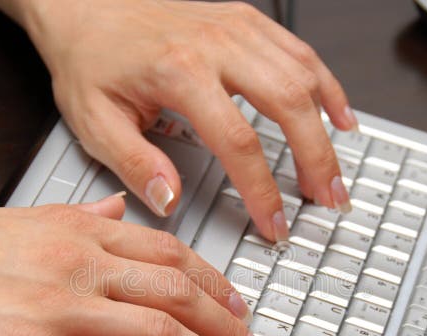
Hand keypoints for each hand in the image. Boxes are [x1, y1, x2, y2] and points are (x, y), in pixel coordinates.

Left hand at [0, 0, 356, 240]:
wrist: (85, 7)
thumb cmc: (90, 60)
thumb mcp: (94, 121)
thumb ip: (134, 163)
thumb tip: (170, 200)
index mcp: (179, 72)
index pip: (238, 141)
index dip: (262, 190)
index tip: (273, 223)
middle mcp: (216, 45)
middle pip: (288, 104)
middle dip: (315, 160)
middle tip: (327, 200)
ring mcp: (235, 28)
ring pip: (302, 76)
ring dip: (327, 129)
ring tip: (335, 173)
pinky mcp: (244, 22)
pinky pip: (300, 51)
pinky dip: (327, 85)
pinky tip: (341, 116)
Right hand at [0, 197, 271, 335]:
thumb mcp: (19, 218)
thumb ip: (79, 214)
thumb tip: (120, 207)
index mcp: (77, 231)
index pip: (169, 254)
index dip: (215, 283)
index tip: (239, 306)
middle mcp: (77, 265)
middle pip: (178, 295)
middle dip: (228, 327)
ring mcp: (58, 311)